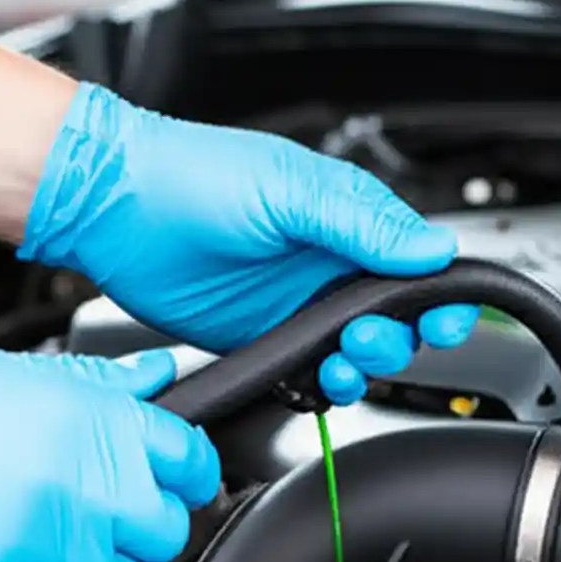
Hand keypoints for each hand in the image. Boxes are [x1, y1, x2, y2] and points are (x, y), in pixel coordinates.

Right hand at [0, 341, 218, 561]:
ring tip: (28, 539)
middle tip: (86, 511)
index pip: (188, 457)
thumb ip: (88, 383)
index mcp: (83, 417)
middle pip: (165, 529)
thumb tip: (153, 377)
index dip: (184, 471)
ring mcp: (47, 553)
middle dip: (136, 524)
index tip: (169, 479)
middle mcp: (78, 484)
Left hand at [21, 82, 478, 404]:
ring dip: (363, 365)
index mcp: (345, 219)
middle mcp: (324, 264)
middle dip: (400, 337)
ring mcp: (292, 304)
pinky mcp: (259, 338)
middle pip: (394, 317)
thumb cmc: (194, 177)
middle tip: (370, 337)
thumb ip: (363, 225)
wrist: (115, 207)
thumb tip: (433, 249)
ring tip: (344, 360)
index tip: (445, 317)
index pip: (416, 262)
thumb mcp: (290, 191)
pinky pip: (306, 371)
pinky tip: (315, 379)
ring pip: (355, 352)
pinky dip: (320, 385)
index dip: (439, 295)